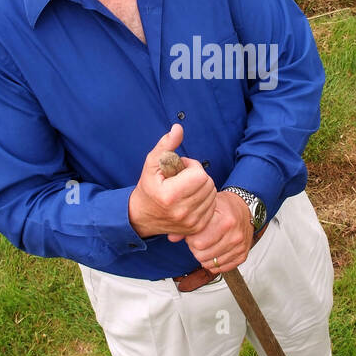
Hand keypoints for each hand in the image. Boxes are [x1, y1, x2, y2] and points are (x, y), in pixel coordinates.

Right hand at [128, 124, 216, 239]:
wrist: (142, 216)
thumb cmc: (148, 187)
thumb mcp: (152, 163)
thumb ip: (166, 144)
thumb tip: (178, 128)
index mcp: (170, 196)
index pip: (200, 175)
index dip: (192, 167)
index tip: (181, 169)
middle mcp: (182, 212)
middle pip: (208, 184)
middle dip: (198, 176)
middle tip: (183, 178)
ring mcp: (190, 222)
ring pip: (212, 194)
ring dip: (202, 188)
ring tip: (186, 188)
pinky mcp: (196, 228)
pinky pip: (212, 206)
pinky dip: (205, 199)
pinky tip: (191, 199)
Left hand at [184, 191, 253, 272]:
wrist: (246, 209)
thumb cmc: (225, 207)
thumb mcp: (206, 207)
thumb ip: (188, 222)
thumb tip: (172, 237)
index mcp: (226, 221)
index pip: (198, 243)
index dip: (191, 239)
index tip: (193, 233)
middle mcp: (235, 235)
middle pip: (202, 255)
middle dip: (196, 249)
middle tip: (199, 239)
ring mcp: (240, 247)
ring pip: (211, 264)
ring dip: (204, 256)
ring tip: (207, 244)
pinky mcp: (242, 256)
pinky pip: (221, 268)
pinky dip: (214, 263)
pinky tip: (214, 251)